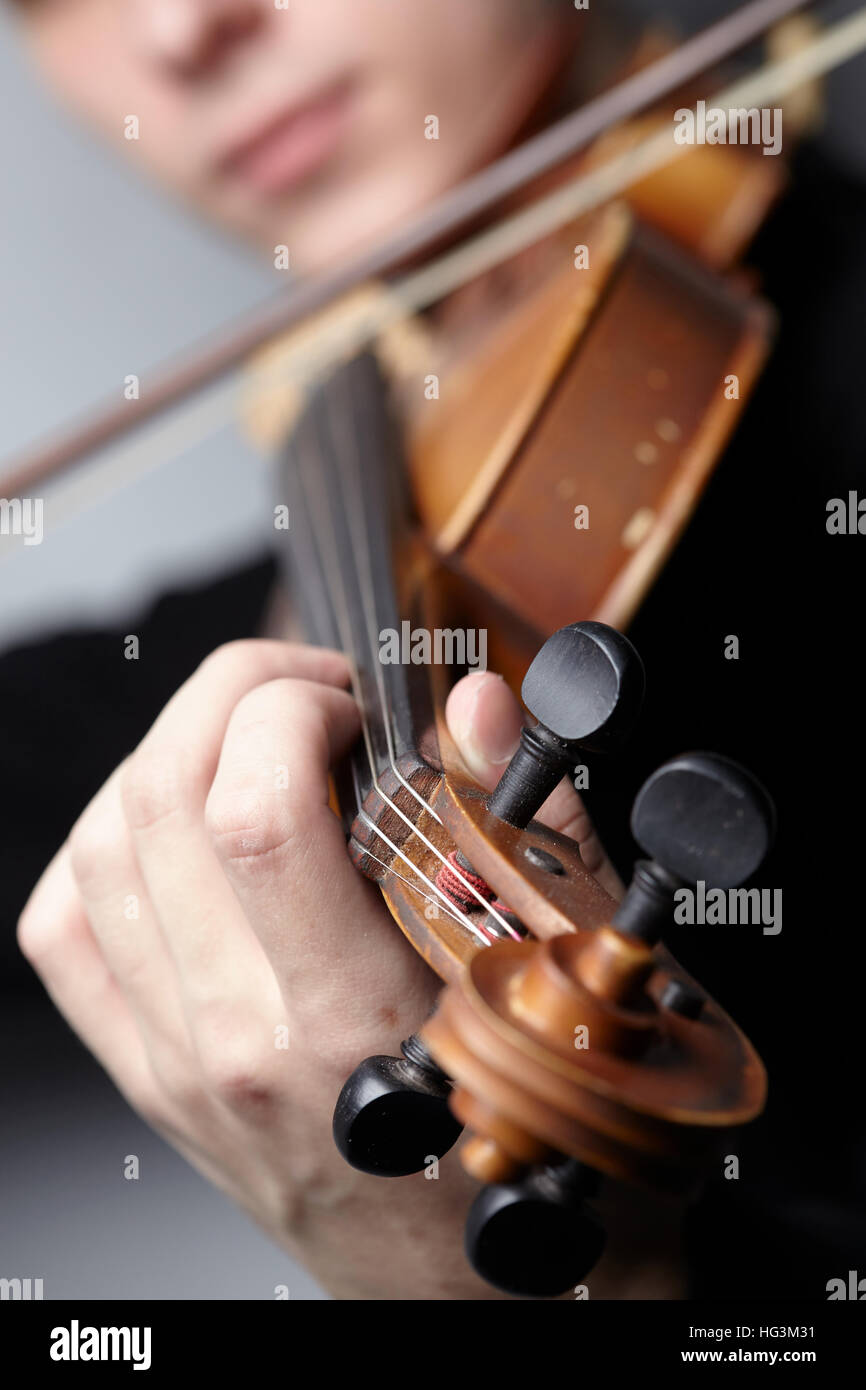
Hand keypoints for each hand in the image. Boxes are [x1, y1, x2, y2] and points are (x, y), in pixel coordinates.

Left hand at [18, 641, 672, 1299]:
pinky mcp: (155, 1084)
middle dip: (230, 696)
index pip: (253, 814)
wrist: (503, 1312)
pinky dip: (106, 849)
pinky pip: (68, 936)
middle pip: (158, 804)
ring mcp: (179, 1069)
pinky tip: (183, 832)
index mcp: (352, 1024)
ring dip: (169, 756)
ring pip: (99, 854)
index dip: (293, 710)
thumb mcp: (584, 991)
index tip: (359, 709)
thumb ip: (529, 828)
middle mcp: (238, 1047)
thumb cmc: (555, 1173)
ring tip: (258, 747)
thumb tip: (473, 706)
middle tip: (312, 699)